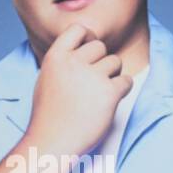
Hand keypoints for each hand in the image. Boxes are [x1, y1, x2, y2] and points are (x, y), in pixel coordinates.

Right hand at [26, 23, 132, 155]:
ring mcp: (92, 77)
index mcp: (55, 57)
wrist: (52, 143)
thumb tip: (84, 47)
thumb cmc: (49, 116)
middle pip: (100, 46)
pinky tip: (108, 103)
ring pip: (115, 62)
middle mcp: (73, 63)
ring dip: (112, 76)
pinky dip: (121, 91)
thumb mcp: (46, 79)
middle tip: (93, 83)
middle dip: (101, 62)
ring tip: (98, 95)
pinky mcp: (108, 93)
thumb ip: (63, 61)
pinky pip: (126, 81)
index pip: (78, 29)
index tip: (89, 52)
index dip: (88, 38)